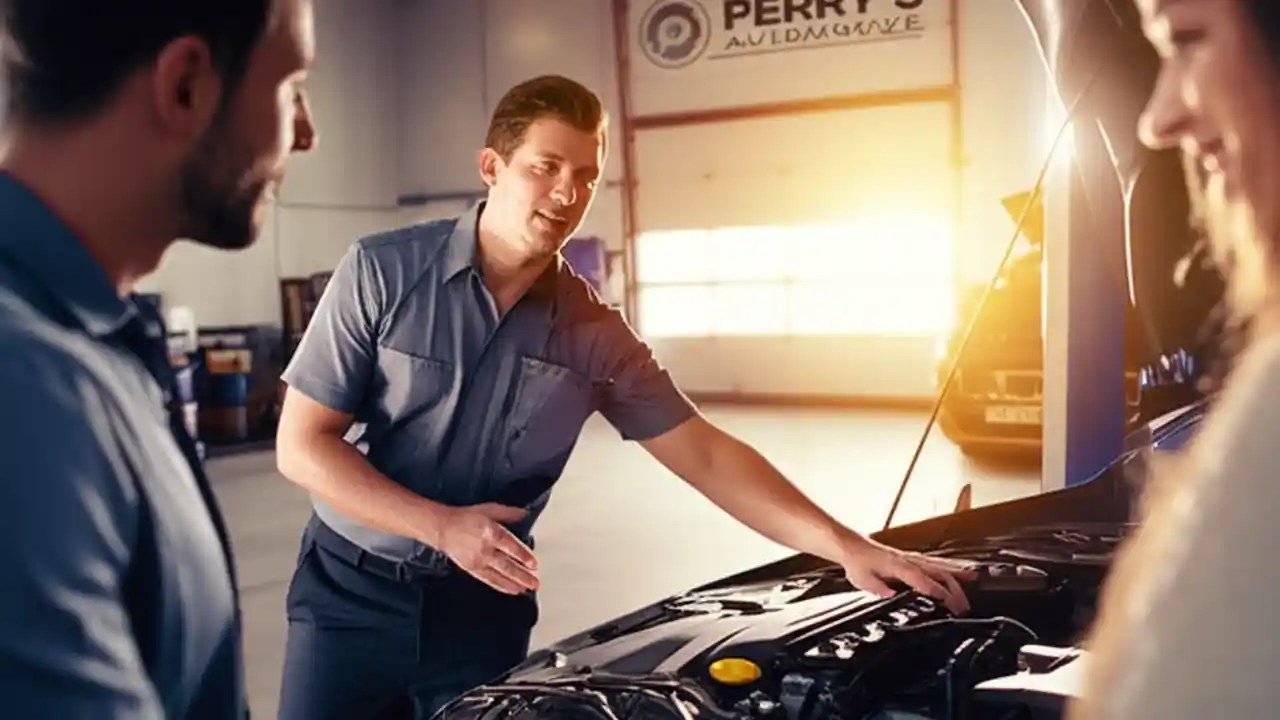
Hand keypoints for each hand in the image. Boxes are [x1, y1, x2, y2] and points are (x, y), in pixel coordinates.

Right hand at [437, 503, 539, 594]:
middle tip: (536, 583)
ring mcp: (479, 561)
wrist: (443, 529)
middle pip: (508, 565)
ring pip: (500, 575)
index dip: (524, 557)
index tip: (534, 565)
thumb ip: (508, 513)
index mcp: (491, 533)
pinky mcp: (472, 569)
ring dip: (515, 583)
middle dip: (523, 576)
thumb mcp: (489, 509)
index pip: (511, 547)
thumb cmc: (466, 518)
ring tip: (528, 589)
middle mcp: (486, 549)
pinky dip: (502, 586)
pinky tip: (513, 590)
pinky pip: (490, 580)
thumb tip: (525, 514)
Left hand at [837, 536, 976, 613]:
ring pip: (940, 564)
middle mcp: (909, 560)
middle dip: (954, 588)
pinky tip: (959, 569)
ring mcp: (912, 558)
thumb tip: (890, 595)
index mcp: (898, 566)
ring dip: (957, 573)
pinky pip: (935, 562)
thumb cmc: (858, 563)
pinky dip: (950, 566)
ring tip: (974, 579)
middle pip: (938, 572)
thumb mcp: (862, 579)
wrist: (852, 547)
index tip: (949, 603)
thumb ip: (878, 588)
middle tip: (964, 606)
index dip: (936, 591)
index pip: (922, 580)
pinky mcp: (912, 558)